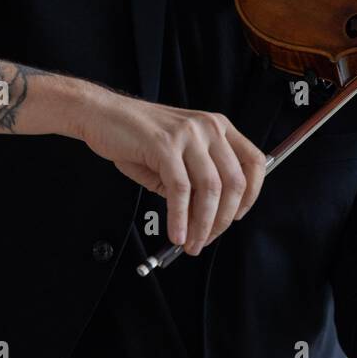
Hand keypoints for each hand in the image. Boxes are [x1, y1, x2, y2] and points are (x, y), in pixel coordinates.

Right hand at [75, 88, 266, 254]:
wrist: (102, 114)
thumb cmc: (138, 136)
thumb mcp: (178, 154)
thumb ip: (196, 181)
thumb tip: (206, 218)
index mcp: (218, 127)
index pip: (254, 162)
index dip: (252, 194)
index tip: (238, 216)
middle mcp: (209, 128)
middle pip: (234, 181)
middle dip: (223, 219)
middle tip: (208, 239)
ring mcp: (188, 135)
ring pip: (209, 189)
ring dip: (203, 224)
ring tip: (192, 243)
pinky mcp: (165, 146)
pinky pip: (180, 190)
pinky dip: (180, 218)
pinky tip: (177, 233)